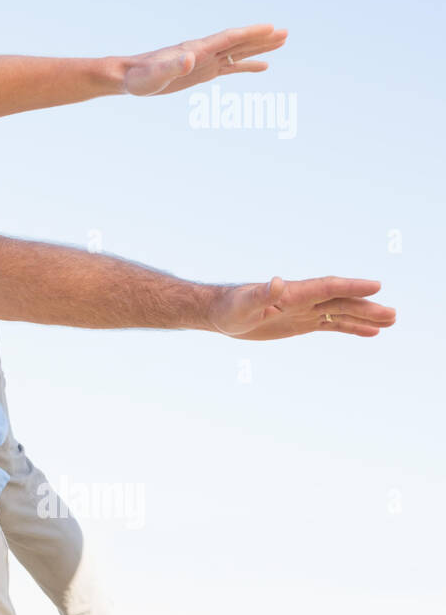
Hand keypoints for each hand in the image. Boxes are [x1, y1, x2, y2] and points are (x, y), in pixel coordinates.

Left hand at [120, 24, 287, 96]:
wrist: (127, 78)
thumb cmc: (139, 77)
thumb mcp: (155, 75)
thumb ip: (172, 66)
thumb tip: (189, 59)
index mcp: (196, 50)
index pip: (228, 39)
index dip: (250, 33)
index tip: (272, 28)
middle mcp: (203, 52)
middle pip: (238, 42)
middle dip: (262, 37)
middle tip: (286, 33)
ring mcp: (204, 61)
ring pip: (237, 51)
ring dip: (259, 47)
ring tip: (282, 42)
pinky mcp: (201, 72)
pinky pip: (230, 67)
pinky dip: (246, 66)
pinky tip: (262, 67)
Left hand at [209, 276, 395, 340]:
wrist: (221, 315)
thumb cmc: (229, 308)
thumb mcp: (243, 305)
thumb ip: (261, 294)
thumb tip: (277, 282)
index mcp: (293, 293)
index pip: (328, 287)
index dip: (351, 286)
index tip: (376, 285)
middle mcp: (302, 299)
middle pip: (341, 301)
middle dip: (366, 307)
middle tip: (393, 314)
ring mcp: (304, 311)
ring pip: (340, 312)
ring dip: (365, 316)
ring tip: (391, 320)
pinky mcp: (300, 323)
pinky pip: (330, 324)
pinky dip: (351, 327)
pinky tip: (370, 332)